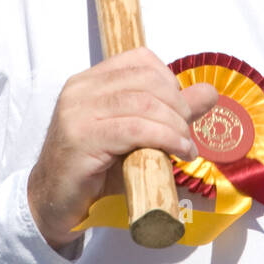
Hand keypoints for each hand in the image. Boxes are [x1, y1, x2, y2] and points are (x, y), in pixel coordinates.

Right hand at [27, 47, 218, 249]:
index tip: (181, 111)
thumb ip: (170, 111)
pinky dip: (165, 139)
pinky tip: (178, 152)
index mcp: (90, 81)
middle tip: (188, 134)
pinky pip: (134, 130)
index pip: (140, 60)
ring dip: (175, 126)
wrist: (54, 203)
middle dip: (178, 106)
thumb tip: (209, 92)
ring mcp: (77, 112)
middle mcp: (81, 89)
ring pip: (144, 104)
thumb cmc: (95, 171)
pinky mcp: (81, 138)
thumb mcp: (136, 135)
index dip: (170, 81)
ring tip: (186, 147)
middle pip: (146, 81)